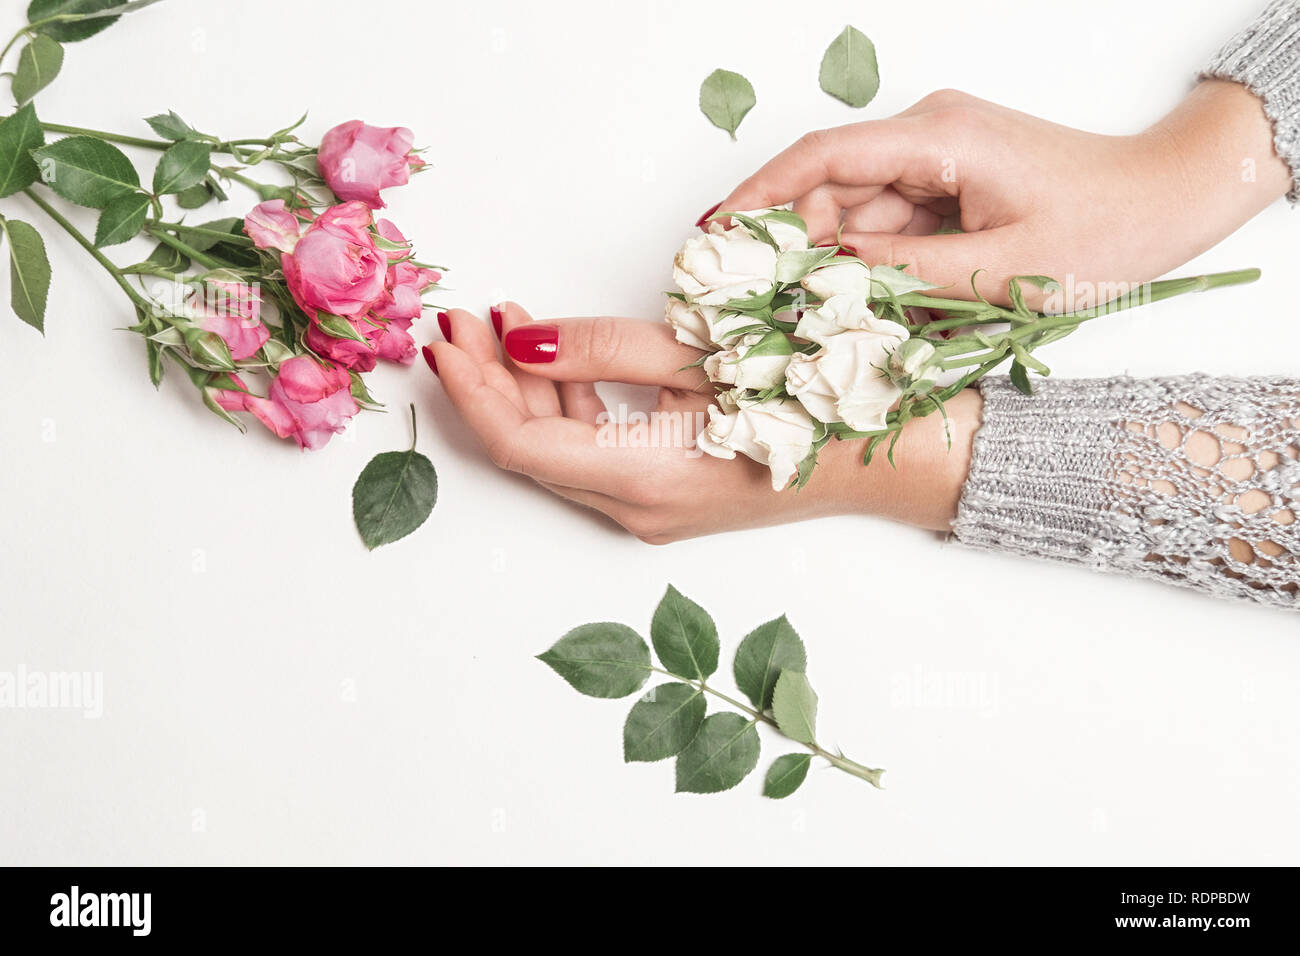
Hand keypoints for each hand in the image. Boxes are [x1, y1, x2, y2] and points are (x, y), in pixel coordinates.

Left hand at [426, 303, 977, 542]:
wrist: (891, 451)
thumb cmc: (816, 395)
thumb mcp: (706, 353)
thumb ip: (604, 349)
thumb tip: (519, 338)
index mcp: (643, 478)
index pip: (521, 442)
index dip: (474, 389)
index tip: (448, 332)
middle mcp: (638, 508)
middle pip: (531, 448)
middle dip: (488, 382)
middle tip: (461, 317)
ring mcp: (653, 506)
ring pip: (560, 448)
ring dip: (526, 388)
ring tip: (502, 321)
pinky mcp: (668, 490)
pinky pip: (595, 450)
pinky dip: (569, 402)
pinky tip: (558, 356)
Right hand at [716, 80, 1291, 305]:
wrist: (1171, 199)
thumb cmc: (1107, 231)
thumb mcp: (1005, 273)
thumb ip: (910, 274)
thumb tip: (833, 275)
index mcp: (940, 139)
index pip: (824, 157)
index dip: (761, 194)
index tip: (717, 232)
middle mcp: (930, 138)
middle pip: (835, 190)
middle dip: (797, 246)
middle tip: (761, 304)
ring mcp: (940, 160)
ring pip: (861, 216)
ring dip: (839, 267)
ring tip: (814, 321)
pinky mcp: (951, 185)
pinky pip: (894, 228)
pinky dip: (877, 268)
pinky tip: (866, 310)